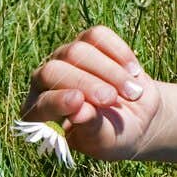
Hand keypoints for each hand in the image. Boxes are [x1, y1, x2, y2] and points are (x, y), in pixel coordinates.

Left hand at [20, 26, 161, 161]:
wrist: (136, 118)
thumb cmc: (112, 136)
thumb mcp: (103, 140)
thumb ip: (90, 128)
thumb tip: (79, 112)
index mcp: (39, 113)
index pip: (41, 101)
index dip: (57, 101)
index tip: (78, 102)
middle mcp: (46, 81)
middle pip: (55, 70)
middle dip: (86, 84)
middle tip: (111, 100)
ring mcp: (66, 57)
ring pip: (80, 51)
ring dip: (111, 73)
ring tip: (133, 94)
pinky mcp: (89, 42)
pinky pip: (99, 36)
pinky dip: (120, 53)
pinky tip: (133, 73)